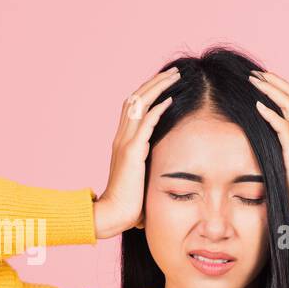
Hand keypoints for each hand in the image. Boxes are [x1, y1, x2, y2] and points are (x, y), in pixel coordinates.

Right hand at [93, 67, 179, 238]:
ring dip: (158, 88)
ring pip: (139, 104)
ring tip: (175, 77)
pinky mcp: (131, 153)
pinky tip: (170, 100)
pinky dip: (157, 109)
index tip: (167, 84)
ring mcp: (125, 143)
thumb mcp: (141, 178)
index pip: (134, 107)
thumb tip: (165, 169)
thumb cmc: (130, 203)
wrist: (113, 215)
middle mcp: (121, 137)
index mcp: (123, 142)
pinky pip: (145, 123)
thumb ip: (149, 167)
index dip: (149, 92)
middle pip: (136, 98)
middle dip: (155, 83)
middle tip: (174, 73)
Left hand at [249, 69, 288, 239]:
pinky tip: (258, 105)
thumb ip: (285, 150)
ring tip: (254, 82)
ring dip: (271, 91)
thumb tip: (264, 140)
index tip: (264, 80)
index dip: (282, 87)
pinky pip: (284, 128)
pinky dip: (271, 114)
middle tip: (255, 74)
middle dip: (275, 82)